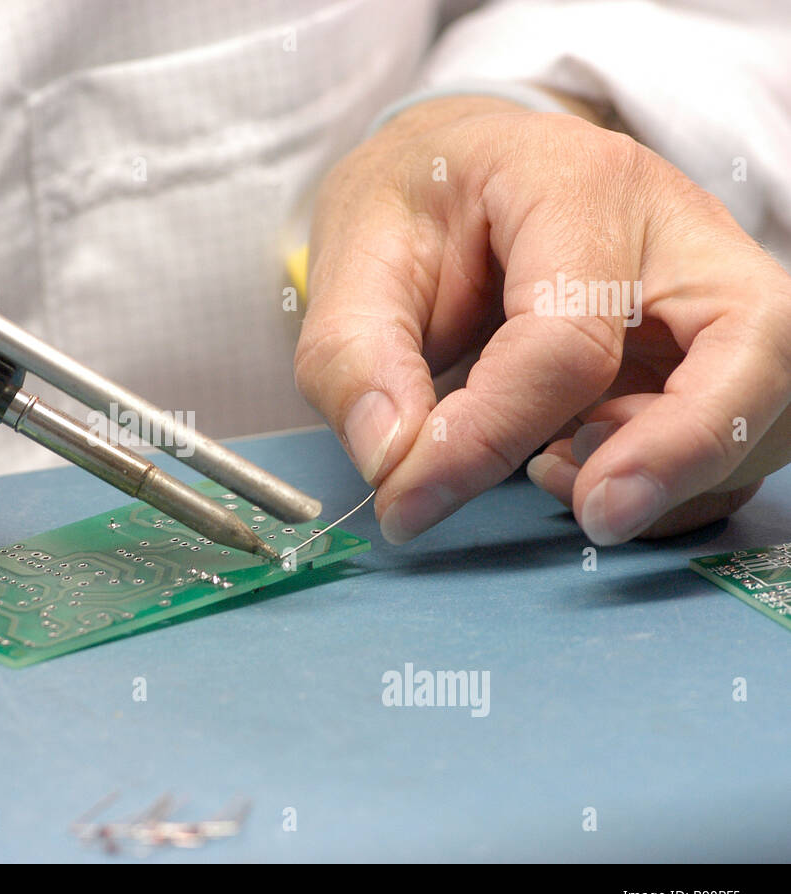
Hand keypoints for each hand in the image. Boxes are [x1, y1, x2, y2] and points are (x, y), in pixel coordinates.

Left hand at [295, 96, 790, 545]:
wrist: (460, 168)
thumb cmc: (418, 199)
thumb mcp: (354, 252)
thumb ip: (354, 357)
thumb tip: (391, 461)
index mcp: (578, 185)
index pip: (568, 339)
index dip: (489, 438)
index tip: (409, 498)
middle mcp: (677, 227)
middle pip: (756, 342)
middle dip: (686, 450)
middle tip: (595, 515)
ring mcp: (708, 286)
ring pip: (767, 396)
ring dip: (679, 473)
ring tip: (552, 470)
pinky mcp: (708, 343)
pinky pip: (735, 432)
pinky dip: (673, 479)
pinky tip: (577, 459)